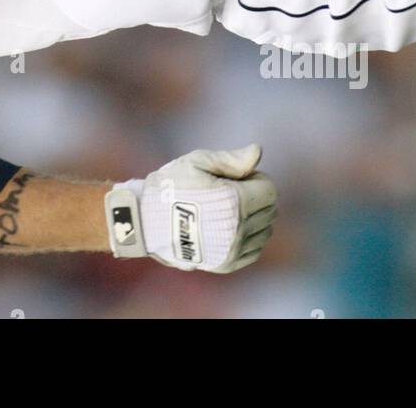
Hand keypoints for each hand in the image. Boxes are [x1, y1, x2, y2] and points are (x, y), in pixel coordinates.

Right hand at [104, 144, 276, 272]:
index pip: (269, 190)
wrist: (145, 221)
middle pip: (270, 210)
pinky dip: (249, 237)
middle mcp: (237, 229)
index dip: (254, 178)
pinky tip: (229, 227)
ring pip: (265, 231)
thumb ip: (231, 159)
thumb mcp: (197, 162)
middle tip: (229, 190)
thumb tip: (258, 152)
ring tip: (227, 210)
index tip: (234, 177)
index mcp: (233, 201)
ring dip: (254, 218)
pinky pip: (255, 250)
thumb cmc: (171, 186)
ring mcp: (232, 250)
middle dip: (255, 196)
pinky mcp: (226, 264)